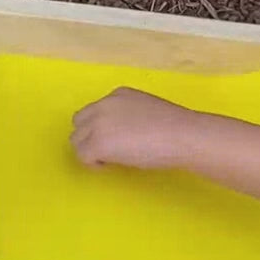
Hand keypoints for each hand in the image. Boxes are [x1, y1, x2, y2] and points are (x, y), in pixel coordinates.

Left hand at [71, 88, 201, 168]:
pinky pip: (82, 156)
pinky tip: (111, 165)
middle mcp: (103, 105)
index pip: (95, 111)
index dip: (102, 128)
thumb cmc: (175, 128)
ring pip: (77, 140)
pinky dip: (94, 164)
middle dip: (90, 137)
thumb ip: (129, 117)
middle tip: (111, 151)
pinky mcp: (97, 143)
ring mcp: (98, 124)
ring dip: (90, 150)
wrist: (182, 135)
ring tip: (112, 159)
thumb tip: (123, 135)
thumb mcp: (147, 112)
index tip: (118, 139)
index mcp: (118, 94)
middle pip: (79, 123)